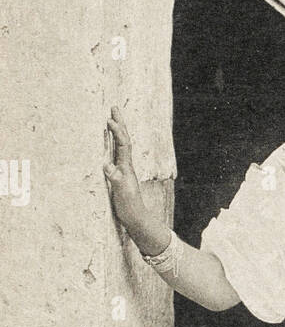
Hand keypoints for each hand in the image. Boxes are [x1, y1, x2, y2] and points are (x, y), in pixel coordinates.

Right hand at [103, 106, 144, 228]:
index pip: (123, 145)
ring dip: (117, 131)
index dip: (117, 132)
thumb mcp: (121, 193)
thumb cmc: (129, 207)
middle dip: (119, 123)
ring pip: (120, 145)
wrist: (137, 219)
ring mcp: (123, 170)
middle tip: (113, 107)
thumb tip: (107, 165)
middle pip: (124, 139)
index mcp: (126, 167)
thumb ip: (115, 179)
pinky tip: (109, 143)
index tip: (109, 119)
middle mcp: (126, 166)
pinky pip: (115, 154)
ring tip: (111, 119)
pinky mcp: (119, 176)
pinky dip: (112, 144)